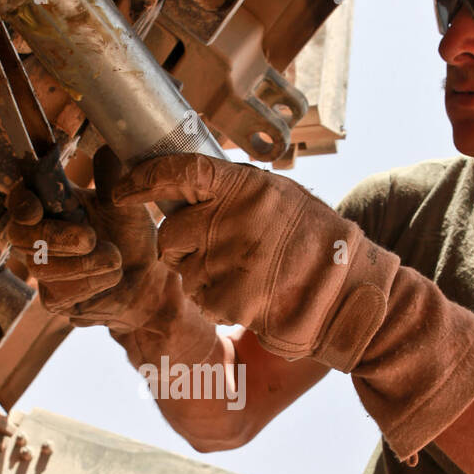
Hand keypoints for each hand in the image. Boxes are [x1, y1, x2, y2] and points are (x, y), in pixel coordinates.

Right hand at [7, 148, 166, 333]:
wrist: (147, 278)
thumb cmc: (129, 235)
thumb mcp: (125, 203)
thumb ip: (112, 177)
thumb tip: (107, 148)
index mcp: (49, 206)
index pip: (19, 201)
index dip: (21, 204)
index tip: (35, 209)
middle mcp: (37, 237)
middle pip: (20, 236)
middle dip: (55, 237)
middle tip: (90, 238)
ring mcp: (42, 270)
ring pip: (43, 268)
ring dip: (84, 263)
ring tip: (115, 257)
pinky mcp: (54, 299)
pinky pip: (62, 292)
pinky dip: (92, 283)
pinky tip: (111, 277)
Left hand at [112, 152, 386, 359]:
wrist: (351, 292)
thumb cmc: (318, 242)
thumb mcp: (279, 199)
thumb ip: (234, 193)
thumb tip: (186, 187)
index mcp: (245, 186)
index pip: (178, 171)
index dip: (143, 180)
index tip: (121, 188)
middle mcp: (233, 220)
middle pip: (171, 234)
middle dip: (180, 247)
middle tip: (211, 252)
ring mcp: (231, 262)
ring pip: (183, 272)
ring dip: (201, 277)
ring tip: (243, 276)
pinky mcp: (232, 300)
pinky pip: (201, 300)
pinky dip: (216, 302)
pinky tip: (248, 297)